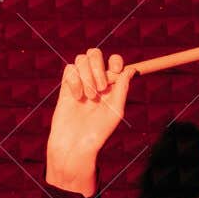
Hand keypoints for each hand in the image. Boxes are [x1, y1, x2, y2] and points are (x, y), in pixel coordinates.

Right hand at [46, 48, 135, 194]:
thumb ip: (123, 88)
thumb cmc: (98, 131)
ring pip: (81, 59)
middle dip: (98, 67)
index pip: (115, 62)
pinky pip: (69, 69)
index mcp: (112, 86)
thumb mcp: (116, 110)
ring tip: (89, 98)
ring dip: (87, 76)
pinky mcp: (66, 86)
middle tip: (102, 88)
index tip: (115, 70)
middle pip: (95, 54)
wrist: (74, 143)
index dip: (116, 60)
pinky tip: (76, 97)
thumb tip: (132, 69)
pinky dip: (74, 81)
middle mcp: (96, 81)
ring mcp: (80, 82)